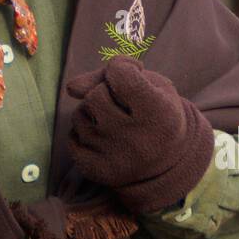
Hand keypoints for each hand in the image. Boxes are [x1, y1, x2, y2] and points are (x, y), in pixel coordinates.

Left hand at [66, 57, 215, 213]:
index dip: (121, 67)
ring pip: (79, 115)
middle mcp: (138, 139)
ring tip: (112, 120)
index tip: (130, 74)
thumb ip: (110, 74)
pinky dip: (81, 133)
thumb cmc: (156, 111)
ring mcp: (115, 158)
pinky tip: (102, 137)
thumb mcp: (151, 84)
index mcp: (160, 113)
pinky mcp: (97, 170)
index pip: (120, 74)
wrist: (167, 161)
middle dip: (103, 92)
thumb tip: (71, 87)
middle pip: (95, 96)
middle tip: (120, 103)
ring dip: (90, 112)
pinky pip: (71, 137)